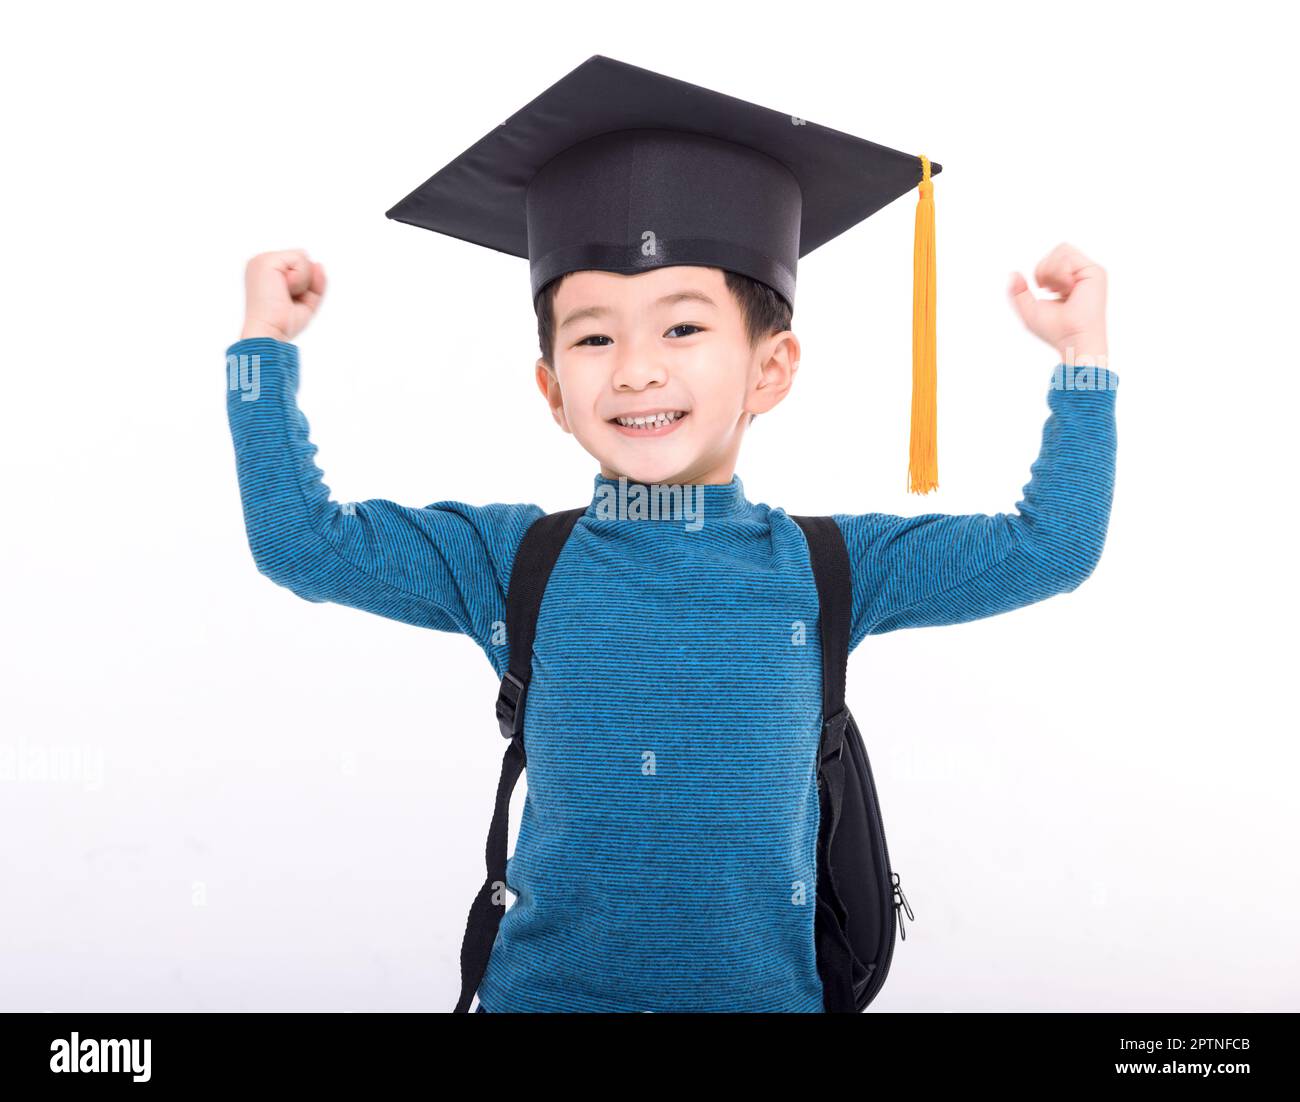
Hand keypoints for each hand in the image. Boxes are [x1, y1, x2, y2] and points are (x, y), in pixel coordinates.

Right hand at [240, 250, 326, 342]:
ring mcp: (262, 260)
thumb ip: (316, 281)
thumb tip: (318, 264)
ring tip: (283, 295)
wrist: (269, 332)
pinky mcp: (266, 261)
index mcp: (267, 271)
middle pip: (303, 260)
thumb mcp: (307, 300)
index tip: (289, 301)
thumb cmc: (283, 323)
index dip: (305, 285)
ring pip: (303, 258)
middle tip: (287, 300)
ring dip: (302, 282)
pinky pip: (300, 259)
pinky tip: (284, 288)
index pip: (301, 266)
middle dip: (305, 283)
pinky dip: (300, 278)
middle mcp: (262, 262)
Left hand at [1009, 243, 1107, 364]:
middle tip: (1051, 290)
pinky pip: (1068, 256)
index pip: (1054, 258)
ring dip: (1052, 272)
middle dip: (1044, 269)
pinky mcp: (1095, 272)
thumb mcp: (1029, 310)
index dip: (1041, 271)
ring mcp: (1090, 272)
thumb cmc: (1055, 331)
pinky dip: (1059, 273)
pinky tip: (1067, 289)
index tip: (1047, 290)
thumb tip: (1014, 273)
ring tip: (1060, 290)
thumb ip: (1019, 292)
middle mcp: (1082, 274)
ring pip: (1062, 250)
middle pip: (1058, 250)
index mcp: (1071, 281)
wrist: (1072, 340)